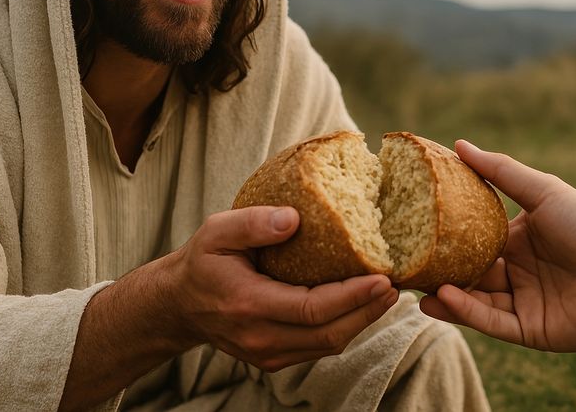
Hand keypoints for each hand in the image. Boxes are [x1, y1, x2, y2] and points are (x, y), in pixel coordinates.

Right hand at [164, 205, 398, 371]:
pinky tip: (362, 304)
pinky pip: (319, 346)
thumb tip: (295, 218)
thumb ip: (253, 223)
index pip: (312, 309)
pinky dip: (346, 326)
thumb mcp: (217, 231)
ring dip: (363, 320)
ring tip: (388, 292)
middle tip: (396, 284)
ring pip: (328, 345)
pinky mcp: (275, 358)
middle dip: (368, 311)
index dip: (352, 296)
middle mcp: (260, 337)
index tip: (382, 277)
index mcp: (248, 304)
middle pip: (329, 334)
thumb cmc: (202, 262)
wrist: (179, 305)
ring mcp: (268, 354)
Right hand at [419, 140, 575, 351]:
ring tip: (415, 287)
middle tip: (403, 265)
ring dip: (445, 294)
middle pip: (468, 272)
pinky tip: (444, 299)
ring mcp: (523, 302)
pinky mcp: (530, 330)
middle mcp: (517, 271)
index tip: (412, 227)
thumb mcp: (543, 191)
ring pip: (474, 300)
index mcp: (518, 239)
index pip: (471, 238)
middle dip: (437, 271)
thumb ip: (499, 171)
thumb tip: (459, 144)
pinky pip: (492, 321)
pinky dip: (467, 311)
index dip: (443, 236)